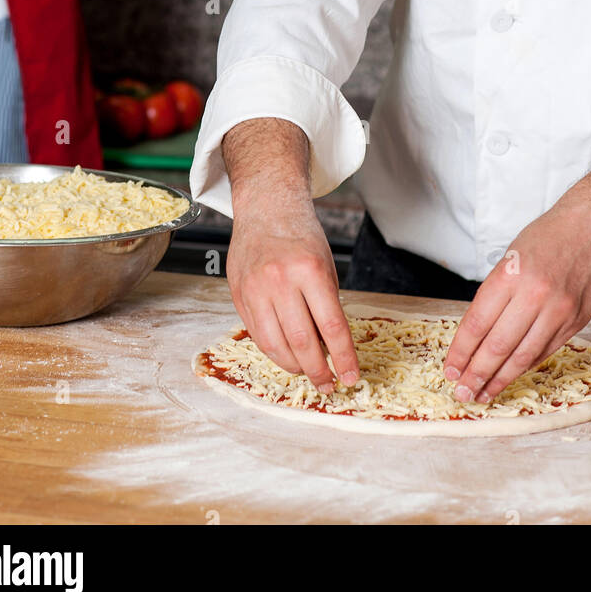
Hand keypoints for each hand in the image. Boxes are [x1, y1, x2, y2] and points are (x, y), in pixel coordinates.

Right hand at [225, 194, 359, 393]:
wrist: (265, 207)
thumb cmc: (301, 236)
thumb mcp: (325, 264)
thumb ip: (326, 305)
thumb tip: (330, 349)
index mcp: (310, 270)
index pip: (332, 325)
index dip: (343, 358)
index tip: (351, 377)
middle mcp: (281, 280)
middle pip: (302, 341)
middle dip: (318, 370)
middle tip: (328, 384)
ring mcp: (256, 288)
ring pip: (276, 345)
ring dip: (295, 366)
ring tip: (307, 371)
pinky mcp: (239, 295)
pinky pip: (257, 335)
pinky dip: (274, 352)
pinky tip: (286, 356)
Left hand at [443, 205, 590, 403]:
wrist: (590, 230)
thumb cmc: (544, 240)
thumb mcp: (508, 258)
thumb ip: (494, 296)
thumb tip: (475, 337)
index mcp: (510, 275)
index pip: (478, 323)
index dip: (462, 351)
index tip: (451, 370)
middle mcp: (534, 295)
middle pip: (498, 345)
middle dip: (477, 374)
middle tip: (464, 393)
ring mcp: (558, 311)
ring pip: (523, 356)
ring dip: (500, 379)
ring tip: (484, 394)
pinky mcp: (576, 322)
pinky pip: (545, 351)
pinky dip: (525, 366)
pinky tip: (511, 375)